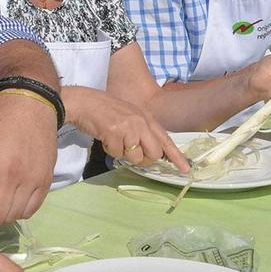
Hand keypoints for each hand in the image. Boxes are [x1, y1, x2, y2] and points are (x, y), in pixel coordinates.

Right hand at [65, 87, 187, 171]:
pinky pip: (118, 154)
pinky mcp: (114, 134)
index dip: (176, 156)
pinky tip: (105, 138)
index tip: (186, 169)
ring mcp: (128, 128)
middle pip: (154, 153)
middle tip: (131, 151)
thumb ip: (143, 131)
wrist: (85, 102)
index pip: (166, 139)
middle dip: (145, 158)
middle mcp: (141, 122)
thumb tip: (151, 153)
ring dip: (124, 154)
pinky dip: (110, 151)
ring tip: (115, 140)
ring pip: (136, 157)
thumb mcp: (130, 116)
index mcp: (147, 118)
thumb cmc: (106, 110)